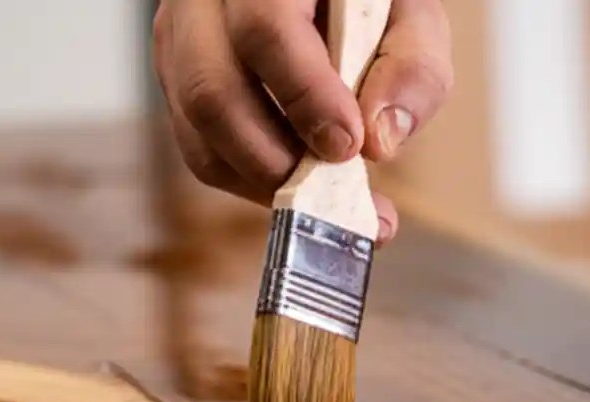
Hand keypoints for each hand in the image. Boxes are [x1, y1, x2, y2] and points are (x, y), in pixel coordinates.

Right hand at [153, 0, 452, 242]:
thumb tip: (380, 141)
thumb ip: (413, 67)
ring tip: (318, 194)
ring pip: (196, 126)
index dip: (304, 96)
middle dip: (274, 157)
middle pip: (212, 88)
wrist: (326, 1)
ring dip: (259, 177)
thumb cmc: (367, 4)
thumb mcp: (411, 17)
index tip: (348, 145)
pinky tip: (294, 181)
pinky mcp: (177, 79)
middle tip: (330, 187)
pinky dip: (246, 177)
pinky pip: (197, 145)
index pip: (265, 28)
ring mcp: (181, 38)